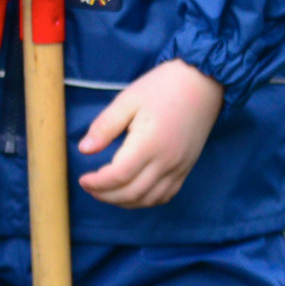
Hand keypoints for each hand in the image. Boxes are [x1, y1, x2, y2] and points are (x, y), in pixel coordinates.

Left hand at [77, 59, 223, 207]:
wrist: (203, 84)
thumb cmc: (161, 88)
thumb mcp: (127, 100)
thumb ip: (105, 127)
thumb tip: (84, 149)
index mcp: (149, 144)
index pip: (119, 176)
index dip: (97, 183)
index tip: (82, 180)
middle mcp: (167, 161)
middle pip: (132, 193)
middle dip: (106, 196)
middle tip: (89, 187)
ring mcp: (180, 167)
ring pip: (149, 199)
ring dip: (124, 201)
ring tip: (105, 192)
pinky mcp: (187, 168)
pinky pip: (166, 195)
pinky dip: (145, 200)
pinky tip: (131, 193)